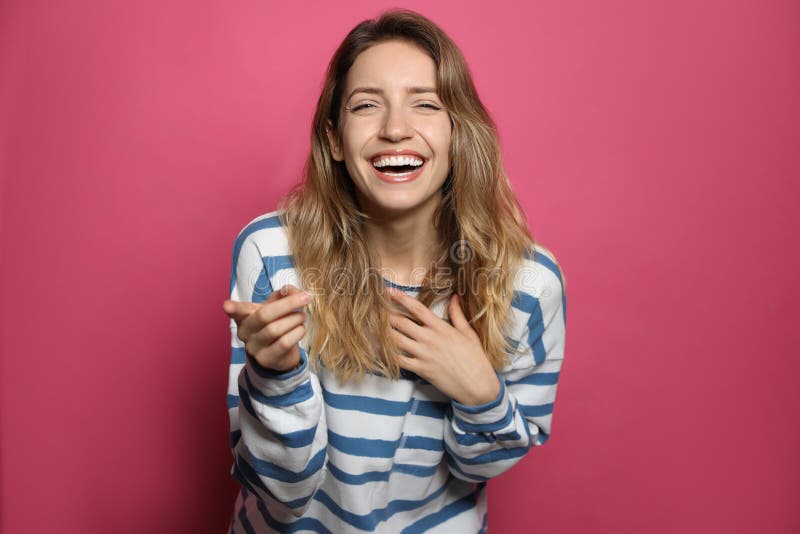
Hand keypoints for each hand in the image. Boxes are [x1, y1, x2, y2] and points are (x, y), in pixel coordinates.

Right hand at [222, 284, 310, 371]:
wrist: (281, 353)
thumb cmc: (276, 324)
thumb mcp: (276, 306)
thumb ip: (283, 294)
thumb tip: (290, 290)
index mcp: (244, 316)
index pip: (237, 311)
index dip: (233, 308)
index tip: (227, 305)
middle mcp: (245, 332)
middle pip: (264, 315)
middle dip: (288, 304)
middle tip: (306, 298)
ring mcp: (254, 348)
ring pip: (275, 329)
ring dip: (295, 319)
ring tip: (302, 316)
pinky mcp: (267, 359)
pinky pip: (284, 342)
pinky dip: (297, 332)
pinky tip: (300, 328)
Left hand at [386, 287, 500, 405]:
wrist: (477, 385)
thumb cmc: (475, 359)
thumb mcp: (469, 333)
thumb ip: (458, 314)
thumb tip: (454, 297)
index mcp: (441, 328)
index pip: (417, 308)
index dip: (401, 298)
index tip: (390, 291)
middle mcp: (430, 339)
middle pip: (401, 322)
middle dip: (386, 314)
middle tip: (375, 307)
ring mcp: (423, 355)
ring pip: (396, 340)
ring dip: (384, 332)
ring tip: (373, 325)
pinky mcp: (420, 369)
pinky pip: (399, 360)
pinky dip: (388, 354)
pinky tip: (380, 348)